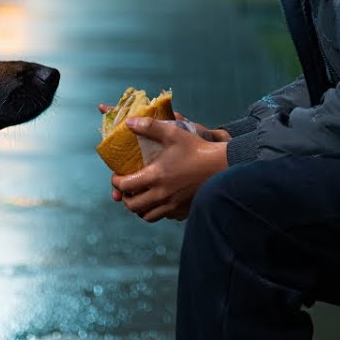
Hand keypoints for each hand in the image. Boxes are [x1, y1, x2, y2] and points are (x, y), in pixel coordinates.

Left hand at [109, 116, 227, 221]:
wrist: (223, 167)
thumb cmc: (197, 149)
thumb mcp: (174, 133)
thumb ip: (150, 127)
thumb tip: (129, 122)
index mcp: (155, 177)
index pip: (125, 186)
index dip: (116, 182)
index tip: (117, 176)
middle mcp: (161, 195)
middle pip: (133, 206)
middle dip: (125, 198)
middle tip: (127, 189)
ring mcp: (173, 206)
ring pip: (147, 216)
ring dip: (140, 208)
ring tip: (142, 196)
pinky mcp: (184, 211)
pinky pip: (164, 217)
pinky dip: (158, 211)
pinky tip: (161, 201)